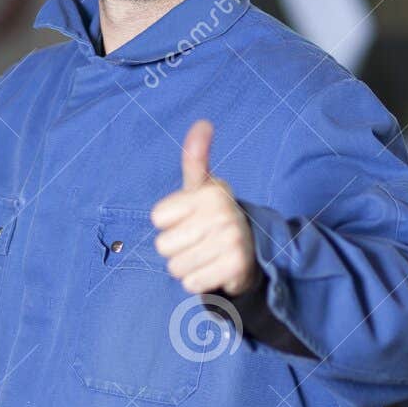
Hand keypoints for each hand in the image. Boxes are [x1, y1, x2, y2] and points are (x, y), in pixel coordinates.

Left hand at [150, 119, 260, 297]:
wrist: (250, 252)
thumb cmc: (213, 216)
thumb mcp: (202, 187)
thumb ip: (196, 158)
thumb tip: (203, 123)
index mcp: (212, 191)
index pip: (157, 217)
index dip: (169, 222)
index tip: (190, 218)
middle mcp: (224, 213)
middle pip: (163, 245)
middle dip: (177, 247)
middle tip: (199, 240)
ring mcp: (232, 240)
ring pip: (175, 267)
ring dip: (187, 266)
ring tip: (206, 254)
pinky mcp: (236, 268)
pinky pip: (191, 283)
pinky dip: (198, 281)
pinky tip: (214, 269)